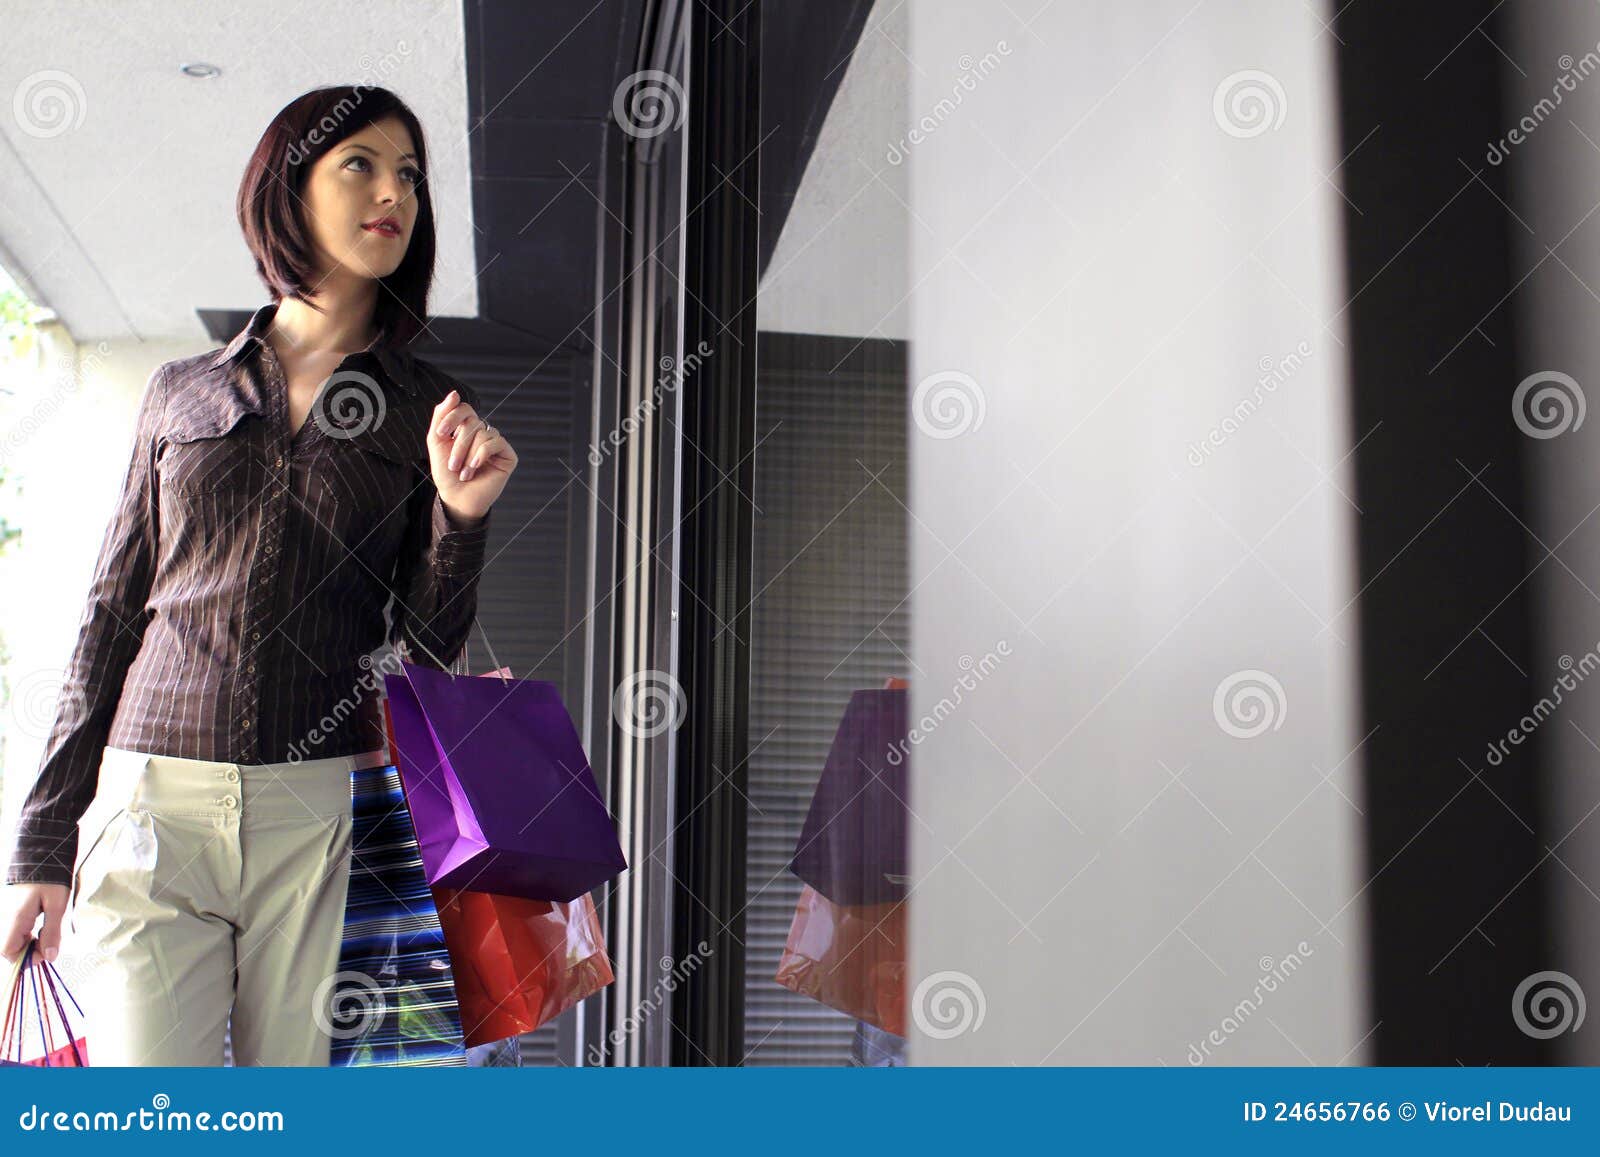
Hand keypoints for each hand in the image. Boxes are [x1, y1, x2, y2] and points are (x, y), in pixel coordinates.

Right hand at [3, 882, 69, 965]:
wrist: (42, 856)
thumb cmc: (52, 879)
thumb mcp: (58, 906)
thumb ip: (52, 932)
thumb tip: (50, 957)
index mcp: (16, 919)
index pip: (8, 951)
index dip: (25, 958)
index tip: (46, 952)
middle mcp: (6, 918)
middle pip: (10, 947)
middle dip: (29, 951)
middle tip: (50, 943)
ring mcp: (7, 914)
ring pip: (13, 939)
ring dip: (29, 942)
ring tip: (48, 932)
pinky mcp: (12, 910)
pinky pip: (16, 929)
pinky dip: (28, 933)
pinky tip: (42, 925)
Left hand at [427, 389, 516, 523]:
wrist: (457, 498)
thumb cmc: (446, 474)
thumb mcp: (437, 442)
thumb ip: (442, 416)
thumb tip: (454, 393)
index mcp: (467, 428)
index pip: (464, 409)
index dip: (453, 417)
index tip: (441, 434)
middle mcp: (483, 433)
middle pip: (472, 422)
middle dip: (459, 445)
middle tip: (453, 465)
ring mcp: (496, 444)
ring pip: (482, 434)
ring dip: (468, 455)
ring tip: (464, 472)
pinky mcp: (508, 455)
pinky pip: (495, 442)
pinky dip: (482, 455)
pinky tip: (476, 468)